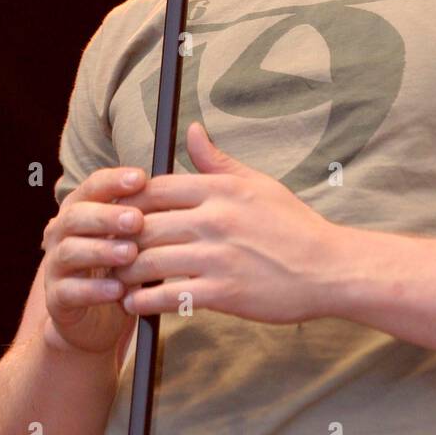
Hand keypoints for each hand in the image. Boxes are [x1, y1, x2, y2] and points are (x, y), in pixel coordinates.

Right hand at [40, 166, 145, 353]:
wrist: (95, 318)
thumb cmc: (120, 267)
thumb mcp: (132, 237)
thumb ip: (145, 214)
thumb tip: (177, 189)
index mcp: (80, 209)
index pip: (92, 186)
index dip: (114, 181)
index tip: (141, 178)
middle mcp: (61, 233)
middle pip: (76, 216)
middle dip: (107, 216)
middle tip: (137, 220)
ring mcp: (55, 266)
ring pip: (70, 251)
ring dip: (102, 251)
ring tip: (130, 254)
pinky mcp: (56, 299)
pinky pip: (70, 291)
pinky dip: (95, 290)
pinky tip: (119, 290)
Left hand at [114, 123, 340, 324]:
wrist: (329, 269)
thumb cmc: (294, 226)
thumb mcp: (258, 184)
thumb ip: (218, 161)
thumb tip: (191, 130)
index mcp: (221, 190)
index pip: (155, 189)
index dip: (128, 202)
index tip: (117, 215)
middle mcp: (215, 220)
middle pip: (144, 226)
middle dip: (119, 240)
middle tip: (106, 250)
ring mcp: (217, 257)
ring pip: (149, 262)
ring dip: (125, 273)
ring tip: (115, 278)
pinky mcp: (223, 293)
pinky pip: (168, 296)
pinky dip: (145, 301)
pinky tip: (136, 304)